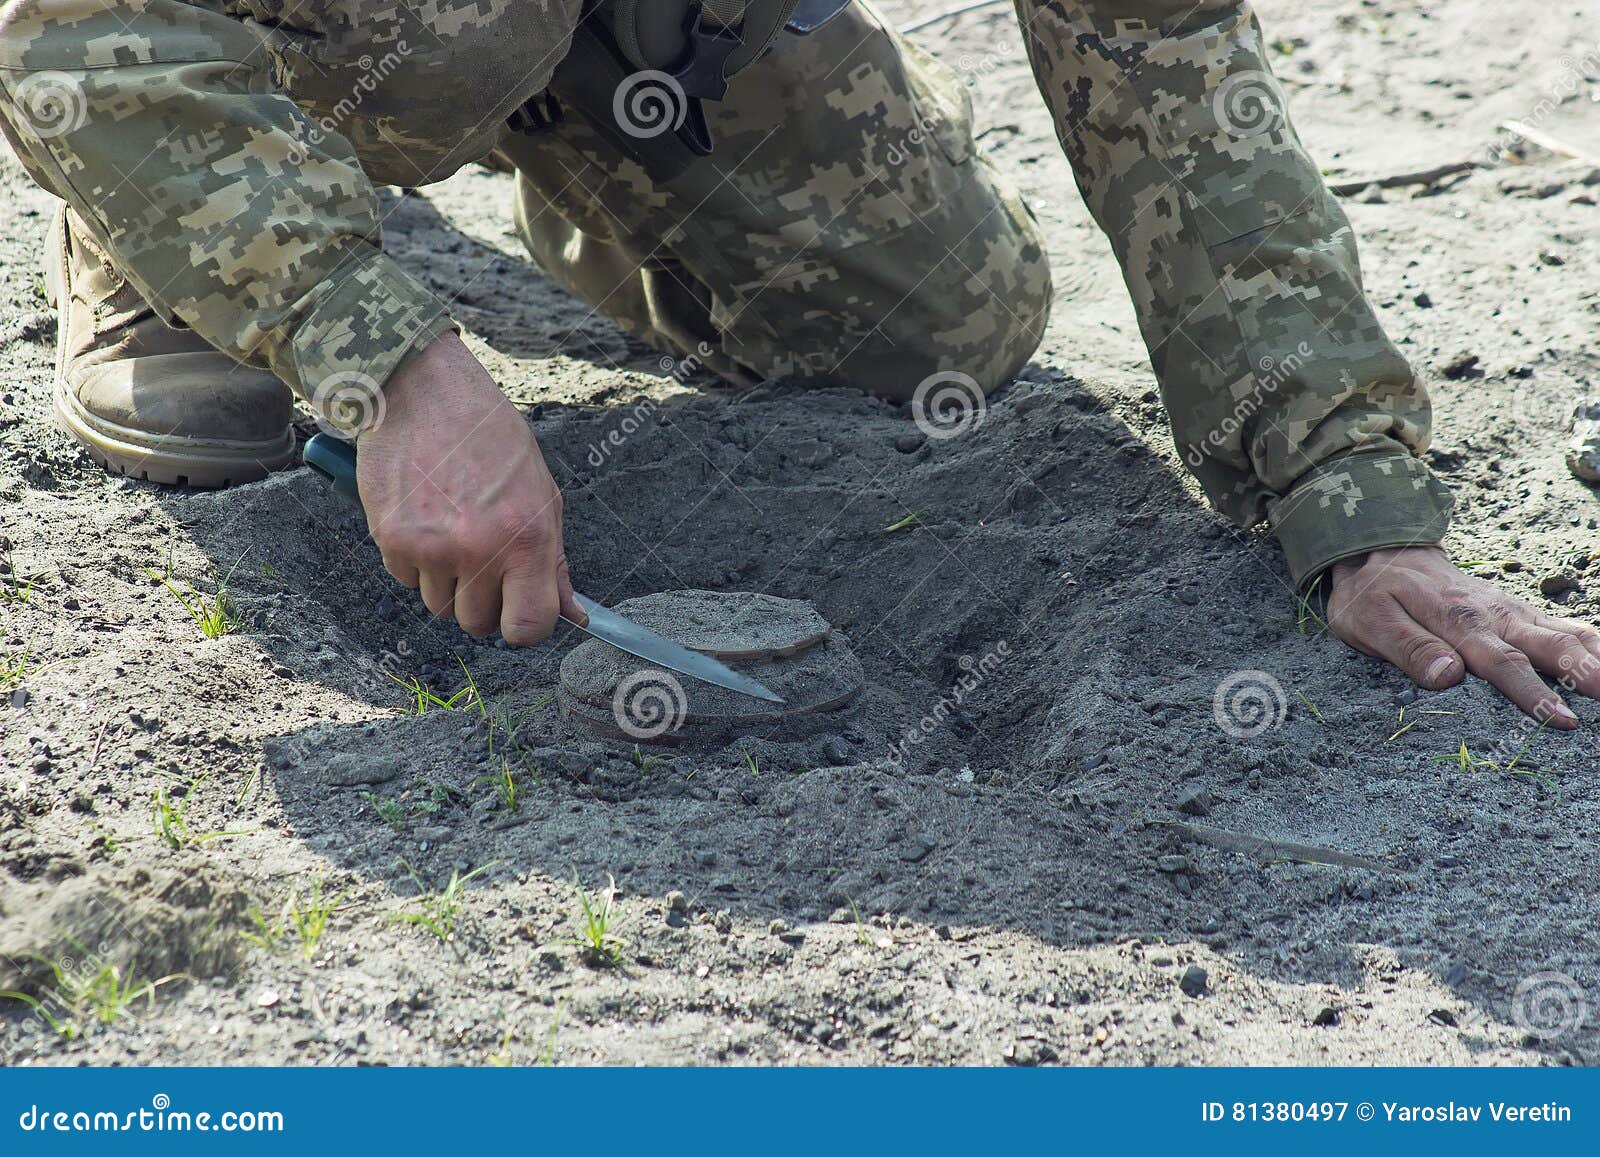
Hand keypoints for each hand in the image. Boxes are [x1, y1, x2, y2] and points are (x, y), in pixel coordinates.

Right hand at [354, 333, 584, 642]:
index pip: (529, 627)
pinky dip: (414, 559)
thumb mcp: (541, 494)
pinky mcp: (391, 539)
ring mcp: (432, 547)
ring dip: (447, 580)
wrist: (425, 391)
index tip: (520, 611)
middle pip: (478, 624)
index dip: (525, 626)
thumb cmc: (490, 438)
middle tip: (483, 559)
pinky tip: (424, 516)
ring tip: (452, 528)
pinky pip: (405, 579)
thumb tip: (574, 614)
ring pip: (440, 604)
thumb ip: (553, 561)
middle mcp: (479, 549)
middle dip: (483, 602)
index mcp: (528, 539)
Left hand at [1327, 545, 1599, 727]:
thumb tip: (1448, 677)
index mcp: (1458, 621)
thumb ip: (1409, 648)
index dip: (1533, 692)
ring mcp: (1511, 611)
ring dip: (1598, 658)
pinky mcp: (1518, 611)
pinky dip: (1594, 643)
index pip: (1502, 662)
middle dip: (1587, 674)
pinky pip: (1564, 626)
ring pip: (1567, 633)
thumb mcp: (1370, 621)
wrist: (1383, 550)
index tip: (1561, 720)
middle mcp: (1495, 615)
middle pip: (1550, 646)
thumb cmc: (1373, 593)